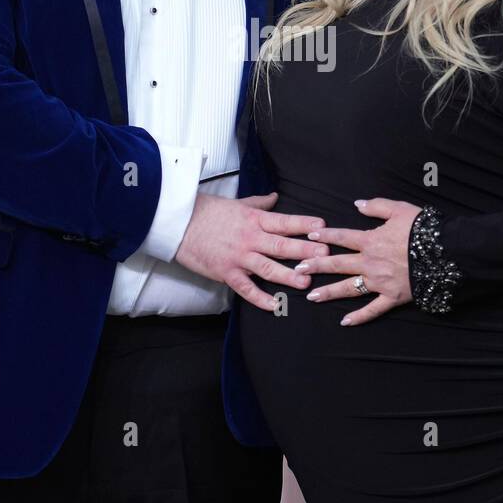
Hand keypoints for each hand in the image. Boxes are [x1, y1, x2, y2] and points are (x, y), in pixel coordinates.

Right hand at [174, 192, 327, 311]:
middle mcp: (249, 238)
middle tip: (324, 256)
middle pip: (281, 245)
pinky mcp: (226, 273)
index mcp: (254, 220)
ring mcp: (238, 257)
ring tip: (306, 282)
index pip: (284, 221)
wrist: (178, 223)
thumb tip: (276, 198)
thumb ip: (259, 204)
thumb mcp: (236, 203)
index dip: (304, 224)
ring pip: (268, 268)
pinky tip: (275, 305)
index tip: (322, 227)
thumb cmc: (207, 211)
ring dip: (288, 275)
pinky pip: (246, 288)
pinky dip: (260, 298)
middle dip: (305, 250)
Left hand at [300, 198, 420, 324]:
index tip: (309, 238)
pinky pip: (372, 309)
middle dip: (316, 266)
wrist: (445, 253)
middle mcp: (370, 262)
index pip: (342, 237)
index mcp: (371, 240)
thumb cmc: (423, 229)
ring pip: (348, 288)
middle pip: (338, 264)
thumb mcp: (400, 209)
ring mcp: (379, 282)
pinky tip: (344, 322)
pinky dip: (359, 317)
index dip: (325, 236)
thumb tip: (357, 203)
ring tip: (310, 296)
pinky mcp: (392, 297)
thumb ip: (376, 206)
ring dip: (328, 292)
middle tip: (298, 269)